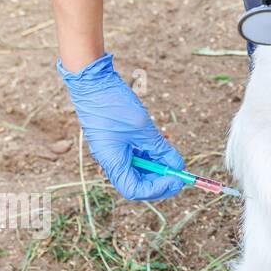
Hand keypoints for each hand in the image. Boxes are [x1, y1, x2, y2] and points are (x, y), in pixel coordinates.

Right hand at [58, 53, 184, 200]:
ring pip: (137, 168)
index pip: (135, 190)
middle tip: (177, 172)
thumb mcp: (143, 128)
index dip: (157, 189)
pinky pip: (134, 154)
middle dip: (159, 179)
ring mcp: (111, 151)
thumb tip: (178, 166)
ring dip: (156, 165)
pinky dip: (149, 152)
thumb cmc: (114, 104)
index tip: (175, 179)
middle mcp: (109, 160)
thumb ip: (161, 149)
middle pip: (137, 182)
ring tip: (170, 154)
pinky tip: (161, 143)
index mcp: (112, 162)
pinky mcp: (115, 141)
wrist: (92, 81)